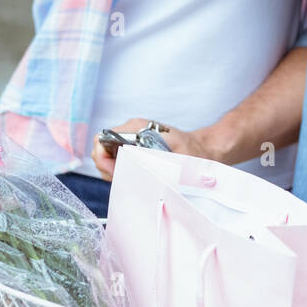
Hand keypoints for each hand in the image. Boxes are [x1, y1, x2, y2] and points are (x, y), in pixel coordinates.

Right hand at [90, 118, 216, 180]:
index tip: (114, 172)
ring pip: (108, 157)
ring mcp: (132, 139)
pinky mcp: (135, 148)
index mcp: (135, 127)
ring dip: (114, 171)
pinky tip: (135, 177)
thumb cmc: (193, 151)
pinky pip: (118, 160)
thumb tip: (135, 169)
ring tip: (132, 178)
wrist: (205, 149)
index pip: (101, 140)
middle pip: (102, 150)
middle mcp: (130, 130)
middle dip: (107, 168)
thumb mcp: (175, 156)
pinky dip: (122, 171)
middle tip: (123, 179)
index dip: (102, 159)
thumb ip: (153, 161)